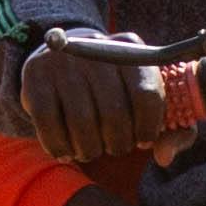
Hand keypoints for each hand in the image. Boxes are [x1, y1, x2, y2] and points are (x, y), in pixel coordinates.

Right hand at [14, 31, 188, 168]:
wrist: (64, 60)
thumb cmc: (115, 89)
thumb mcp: (145, 99)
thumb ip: (170, 129)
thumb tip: (164, 157)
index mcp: (132, 48)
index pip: (147, 94)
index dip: (149, 127)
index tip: (143, 139)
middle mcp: (96, 48)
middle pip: (114, 112)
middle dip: (118, 143)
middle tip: (115, 148)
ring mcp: (63, 61)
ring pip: (81, 122)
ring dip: (89, 149)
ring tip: (91, 150)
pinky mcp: (35, 77)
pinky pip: (48, 124)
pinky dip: (59, 147)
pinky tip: (67, 150)